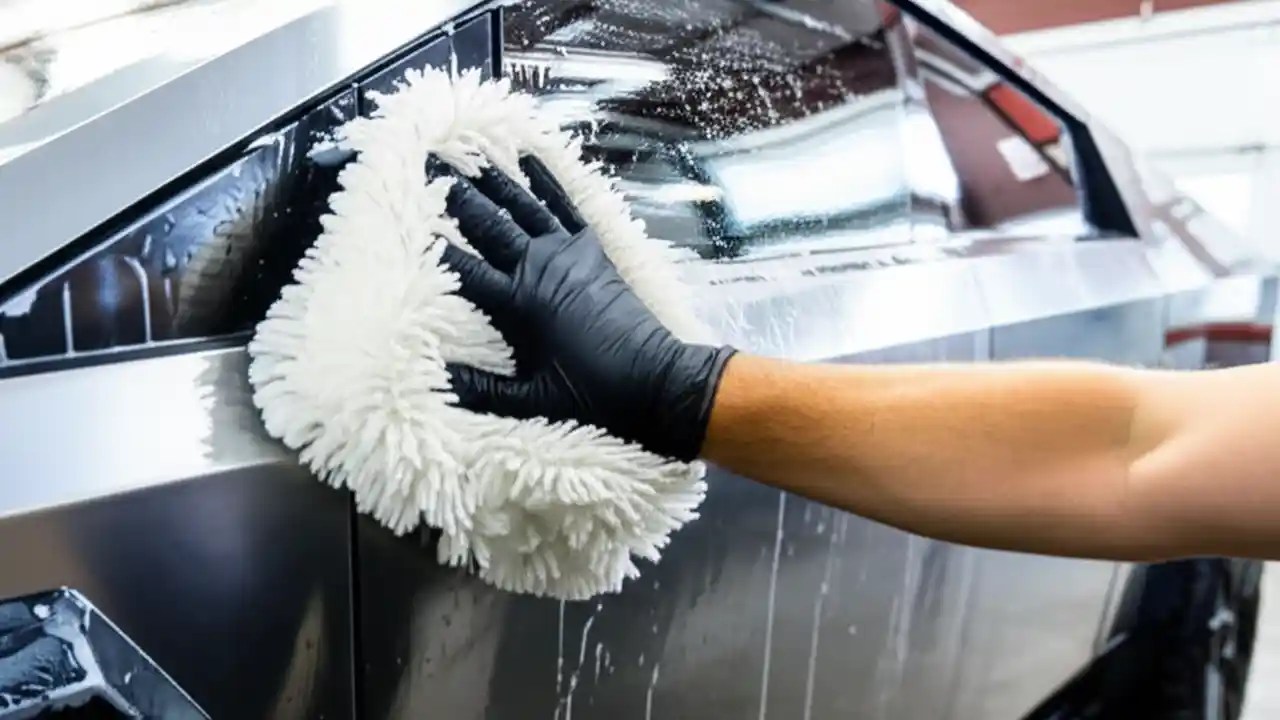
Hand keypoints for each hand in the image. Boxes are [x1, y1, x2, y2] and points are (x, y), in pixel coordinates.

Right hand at [437, 158, 734, 460]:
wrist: (657, 381)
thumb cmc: (594, 395)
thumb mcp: (531, 401)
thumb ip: (481, 391)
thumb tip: (437, 382)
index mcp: (519, 304)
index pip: (464, 270)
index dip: (432, 244)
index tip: (404, 216)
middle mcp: (540, 268)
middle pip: (488, 225)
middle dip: (455, 194)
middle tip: (426, 163)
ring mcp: (569, 254)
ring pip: (523, 207)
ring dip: (494, 178)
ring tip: (467, 150)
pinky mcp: (593, 251)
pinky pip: (565, 206)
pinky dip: (546, 181)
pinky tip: (529, 157)